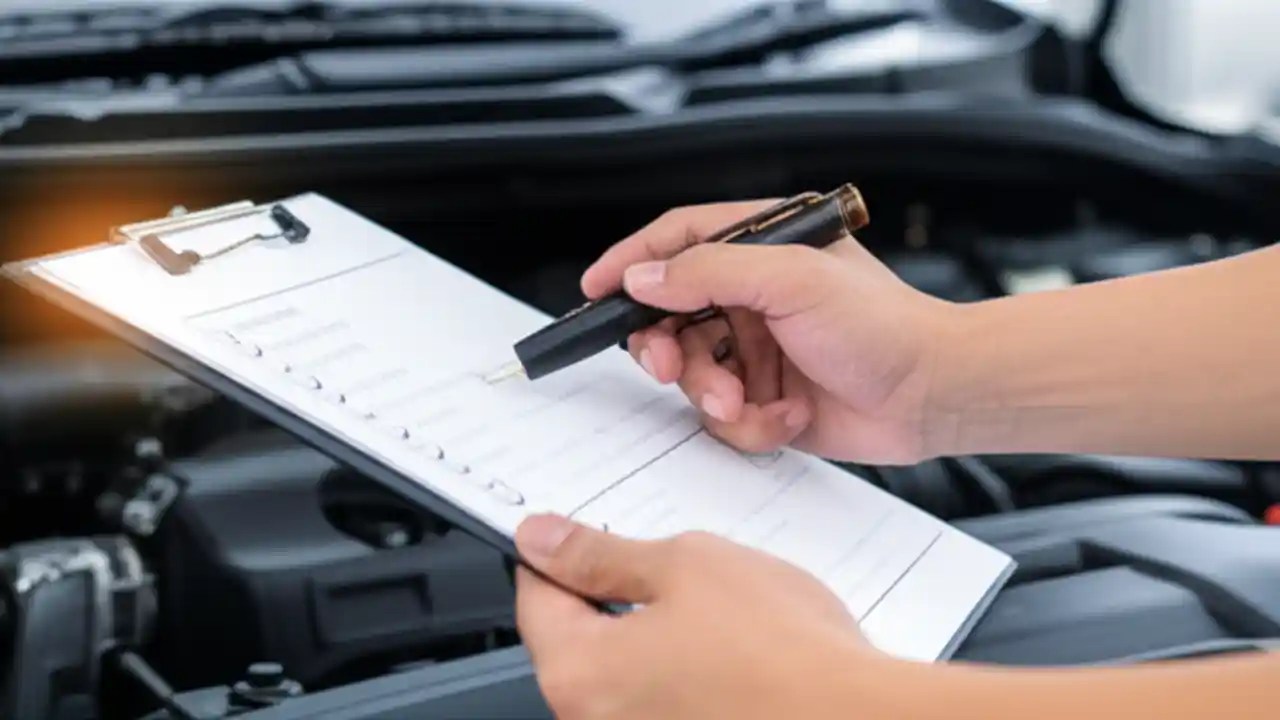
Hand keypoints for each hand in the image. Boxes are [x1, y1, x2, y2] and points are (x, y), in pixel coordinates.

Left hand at [514, 514, 890, 719]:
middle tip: (661, 559)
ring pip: (622, 668)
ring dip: (650, 631)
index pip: (534, 598)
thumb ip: (601, 555)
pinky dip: (681, 666)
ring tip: (712, 602)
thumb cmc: (781, 648)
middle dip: (609, 592)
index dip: (555, 553)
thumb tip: (541, 540)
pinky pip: (660, 696)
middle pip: (575, 638)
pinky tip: (728, 643)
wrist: (859, 717)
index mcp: (579, 673)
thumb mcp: (685, 565)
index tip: (574, 531)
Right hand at [582, 200, 954, 463]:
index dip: (631, 261)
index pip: (678, 241)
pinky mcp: (768, 398)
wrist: (934, 395)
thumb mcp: (790, 280)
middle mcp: (756, 296)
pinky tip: (790, 415)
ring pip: (693, 373)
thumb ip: (708, 272)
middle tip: (666, 366)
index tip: (595, 288)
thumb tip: (643, 276)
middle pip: (672, 315)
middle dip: (667, 348)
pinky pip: (725, 416)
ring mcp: (760, 349)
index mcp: (763, 247)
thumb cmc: (884, 324)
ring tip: (746, 401)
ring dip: (712, 392)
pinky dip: (750, 422)